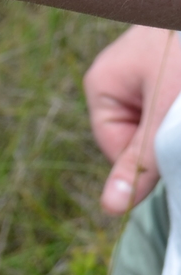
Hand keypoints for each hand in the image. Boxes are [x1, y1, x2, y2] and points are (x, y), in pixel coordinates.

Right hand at [84, 24, 180, 212]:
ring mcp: (139, 68)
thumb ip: (140, 159)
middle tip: (180, 113)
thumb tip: (109, 209)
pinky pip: (166, 104)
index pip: (117, 147)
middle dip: (165, 135)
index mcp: (101, 83)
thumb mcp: (163, 114)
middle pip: (137, 133)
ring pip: (156, 120)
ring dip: (175, 122)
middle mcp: (114, 75)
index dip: (149, 157)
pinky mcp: (162, 65)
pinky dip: (178, 109)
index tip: (174, 141)